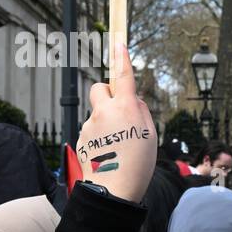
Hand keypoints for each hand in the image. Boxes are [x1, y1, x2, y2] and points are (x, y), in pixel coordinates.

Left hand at [75, 43, 155, 202]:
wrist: (114, 190)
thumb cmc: (138, 163)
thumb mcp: (150, 134)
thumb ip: (140, 111)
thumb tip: (130, 100)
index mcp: (124, 108)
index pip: (123, 76)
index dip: (121, 57)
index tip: (119, 41)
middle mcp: (104, 112)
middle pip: (99, 89)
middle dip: (106, 94)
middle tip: (118, 111)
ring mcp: (89, 125)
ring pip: (97, 114)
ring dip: (105, 123)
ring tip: (117, 147)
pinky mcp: (81, 138)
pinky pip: (92, 131)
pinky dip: (99, 138)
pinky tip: (107, 154)